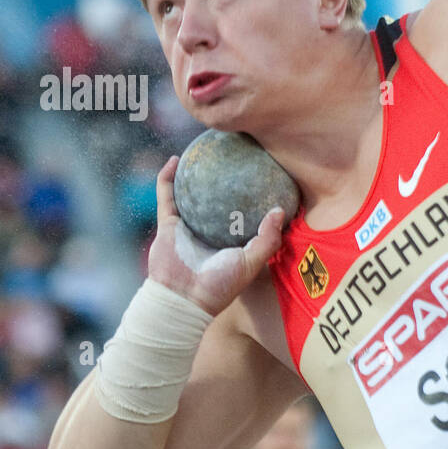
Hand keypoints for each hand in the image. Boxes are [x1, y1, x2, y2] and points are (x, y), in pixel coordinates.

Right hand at [146, 155, 286, 315]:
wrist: (182, 299)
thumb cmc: (220, 285)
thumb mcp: (251, 262)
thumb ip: (267, 239)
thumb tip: (280, 210)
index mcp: (232, 241)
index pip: (246, 214)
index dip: (257, 197)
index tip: (267, 175)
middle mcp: (211, 232)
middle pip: (219, 200)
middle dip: (226, 178)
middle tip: (236, 155)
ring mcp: (188, 227)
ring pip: (190, 194)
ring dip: (194, 173)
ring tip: (203, 149)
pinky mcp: (168, 225)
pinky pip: (167, 196)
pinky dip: (167, 178)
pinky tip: (176, 159)